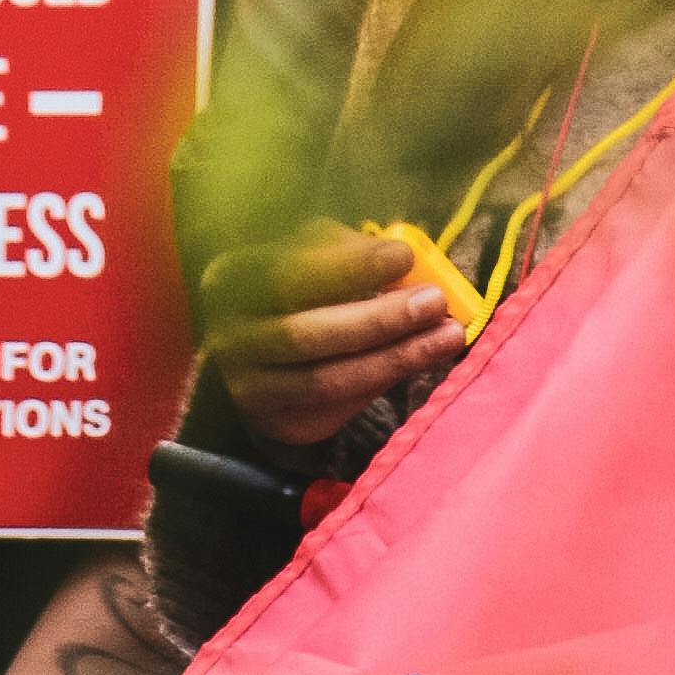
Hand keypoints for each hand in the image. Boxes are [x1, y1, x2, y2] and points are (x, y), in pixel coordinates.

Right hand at [197, 214, 470, 457]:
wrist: (260, 350)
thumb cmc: (296, 287)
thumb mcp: (310, 251)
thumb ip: (346, 251)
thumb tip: (401, 262)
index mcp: (228, 282)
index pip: (288, 275)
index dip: (349, 268)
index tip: (404, 256)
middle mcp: (229, 339)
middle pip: (308, 335)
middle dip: (379, 319)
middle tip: (435, 302)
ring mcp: (249, 388)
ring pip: (328, 380)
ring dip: (395, 358)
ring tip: (447, 335)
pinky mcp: (278, 423)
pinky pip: (337, 409)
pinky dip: (380, 384)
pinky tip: (416, 361)